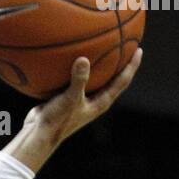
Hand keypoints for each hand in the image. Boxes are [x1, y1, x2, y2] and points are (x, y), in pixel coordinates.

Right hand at [8, 48, 142, 171]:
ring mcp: (81, 99)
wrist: (39, 134)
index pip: (122, 81)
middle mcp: (94, 100)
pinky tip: (72, 53)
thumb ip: (78, 80)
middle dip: (120, 62)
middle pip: (113, 78)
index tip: (139, 50)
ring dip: (99, 63)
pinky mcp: (68, 97)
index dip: (131, 66)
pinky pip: (77, 77)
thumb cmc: (57, 120)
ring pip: (95, 78)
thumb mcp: (69, 99)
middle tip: (127, 43)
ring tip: (102, 45)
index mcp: (100, 102)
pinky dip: (77, 66)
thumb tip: (84, 59)